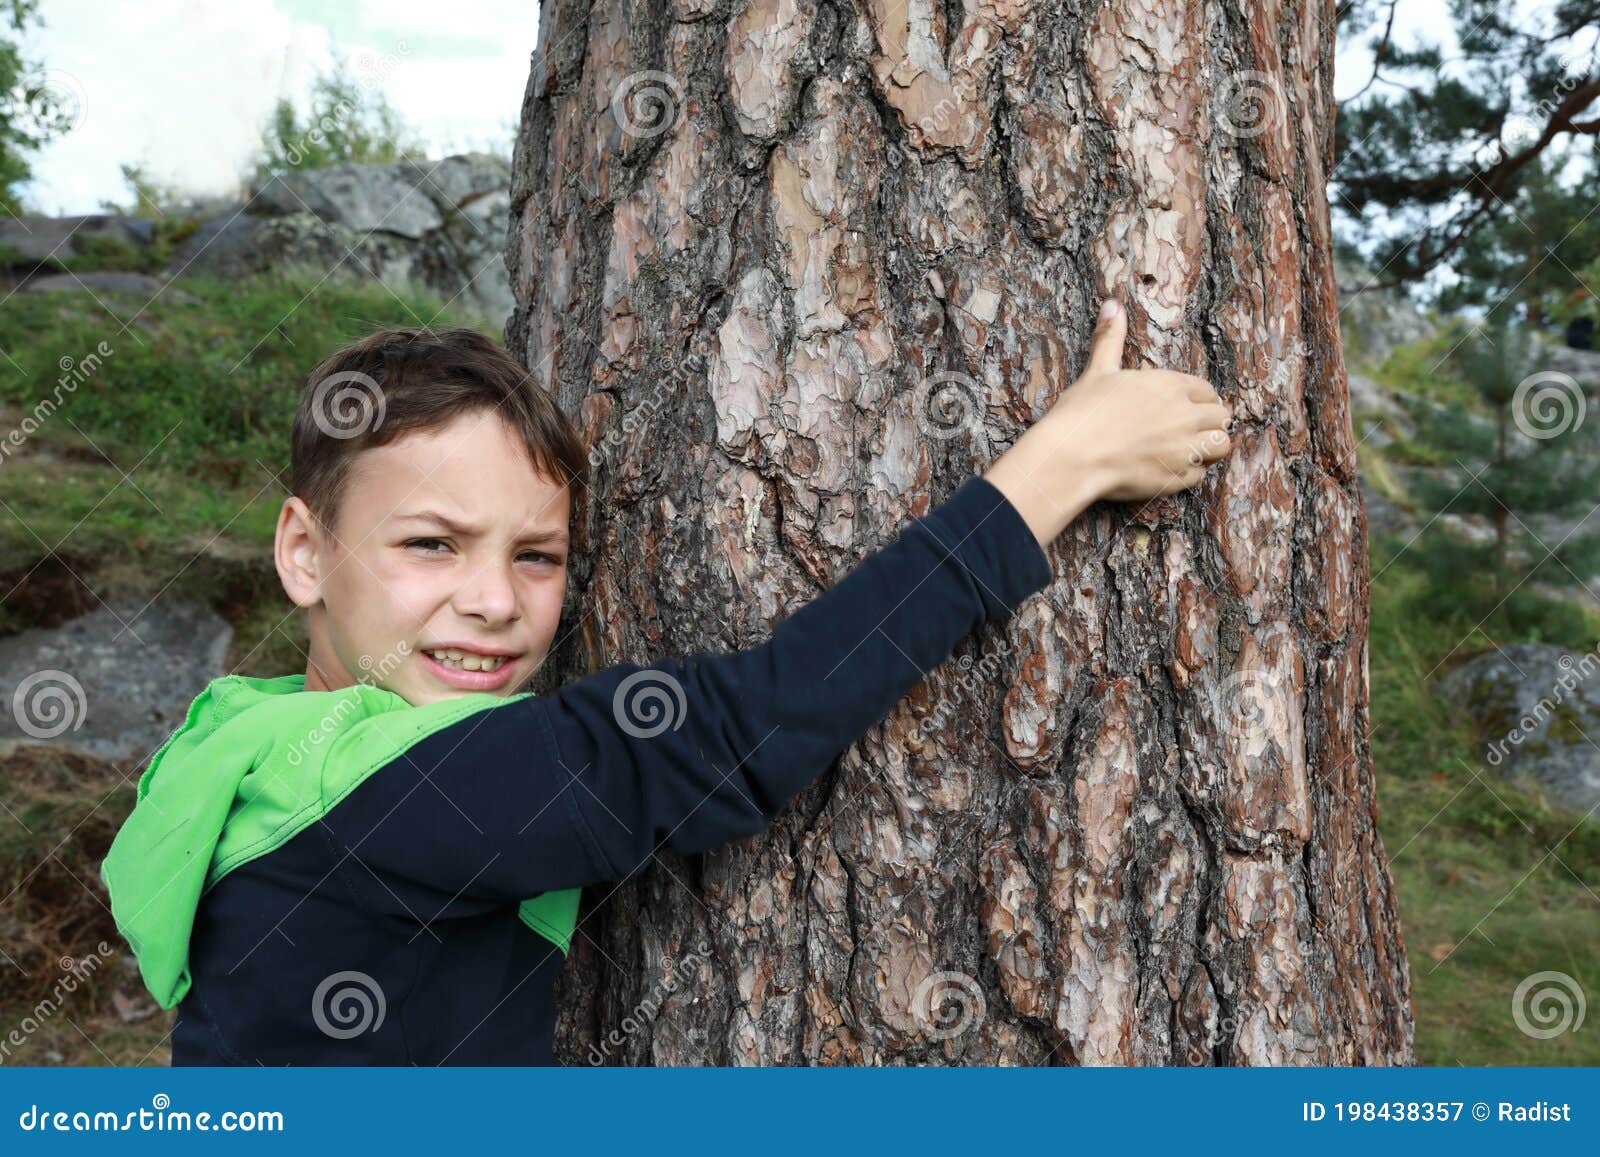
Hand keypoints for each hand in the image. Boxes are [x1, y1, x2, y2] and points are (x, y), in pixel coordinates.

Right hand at [982, 297, 1232, 547]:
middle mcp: (1185, 415)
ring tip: (1190, 450)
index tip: (1190, 407)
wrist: (1073, 457)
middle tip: (1192, 430)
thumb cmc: (1083, 413)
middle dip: (1211, 422)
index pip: (1206, 390)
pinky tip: (1171, 470)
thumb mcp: (1097, 371)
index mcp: (1169, 386)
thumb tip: (1111, 304)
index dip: (1200, 399)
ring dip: (1209, 447)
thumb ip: (1110, 338)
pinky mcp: (1176, 479)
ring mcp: (1184, 449)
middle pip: (1222, 417)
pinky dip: (1189, 473)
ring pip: (1221, 446)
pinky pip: (1199, 476)